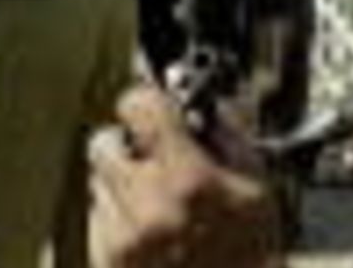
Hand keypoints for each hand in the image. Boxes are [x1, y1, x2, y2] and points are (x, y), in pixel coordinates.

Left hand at [89, 86, 283, 267]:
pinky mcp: (106, 262)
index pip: (139, 107)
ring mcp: (122, 240)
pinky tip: (148, 232)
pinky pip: (95, 218)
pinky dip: (115, 217)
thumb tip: (192, 100)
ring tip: (156, 202)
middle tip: (152, 157)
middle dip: (126, 145)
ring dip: (119, 182)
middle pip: (103, 143)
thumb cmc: (252, 255)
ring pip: (96, 181)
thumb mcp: (257, 185)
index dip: (147, 101)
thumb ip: (224, 133)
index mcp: (189, 180)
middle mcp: (147, 207)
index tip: (154, 107)